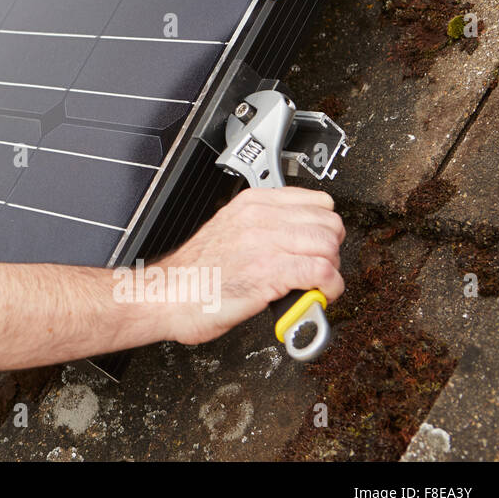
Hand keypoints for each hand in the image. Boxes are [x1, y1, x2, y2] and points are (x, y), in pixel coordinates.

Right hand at [157, 187, 344, 345]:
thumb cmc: (193, 275)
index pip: (317, 201)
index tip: (317, 245)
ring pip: (329, 246)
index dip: (323, 228)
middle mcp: (259, 218)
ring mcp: (265, 243)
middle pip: (329, 223)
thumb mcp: (227, 232)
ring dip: (331, 270)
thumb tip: (296, 239)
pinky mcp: (270, 272)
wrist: (166, 296)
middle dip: (332, 250)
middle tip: (318, 267)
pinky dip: (330, 288)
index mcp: (251, 204)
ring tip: (316, 284)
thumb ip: (262, 229)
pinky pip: (324, 273)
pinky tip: (317, 295)